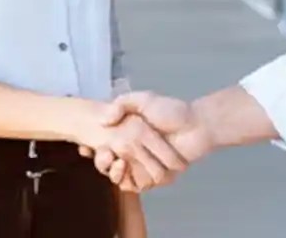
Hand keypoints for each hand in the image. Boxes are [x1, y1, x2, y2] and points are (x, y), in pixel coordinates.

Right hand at [83, 91, 214, 191]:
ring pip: (120, 177)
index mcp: (127, 134)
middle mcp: (132, 152)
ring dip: (115, 173)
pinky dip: (131, 181)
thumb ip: (122, 104)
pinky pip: (138, 186)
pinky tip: (129, 170)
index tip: (88, 146)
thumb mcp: (144, 99)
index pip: (103, 145)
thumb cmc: (172, 110)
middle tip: (105, 154)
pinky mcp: (154, 177)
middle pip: (108, 164)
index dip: (93, 148)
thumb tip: (103, 121)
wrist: (197, 125)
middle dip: (102, 162)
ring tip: (119, 163)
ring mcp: (143, 165)